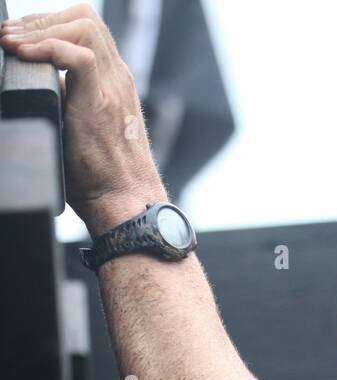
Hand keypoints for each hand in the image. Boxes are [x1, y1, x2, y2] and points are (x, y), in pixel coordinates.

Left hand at [0, 4, 165, 231]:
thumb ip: (68, 102)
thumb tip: (37, 88)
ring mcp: (112, 87)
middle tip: (11, 37)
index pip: (84, 29)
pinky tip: (22, 57)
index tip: (19, 38)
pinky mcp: (101, 102)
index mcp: (114, 82)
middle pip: (84, 16)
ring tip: (14, 45)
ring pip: (83, 24)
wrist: (128, 207)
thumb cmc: (104, 182)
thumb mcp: (82, 129)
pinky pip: (77, 55)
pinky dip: (45, 48)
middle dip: (41, 19)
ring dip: (41, 28)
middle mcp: (117, 78)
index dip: (48, 24)